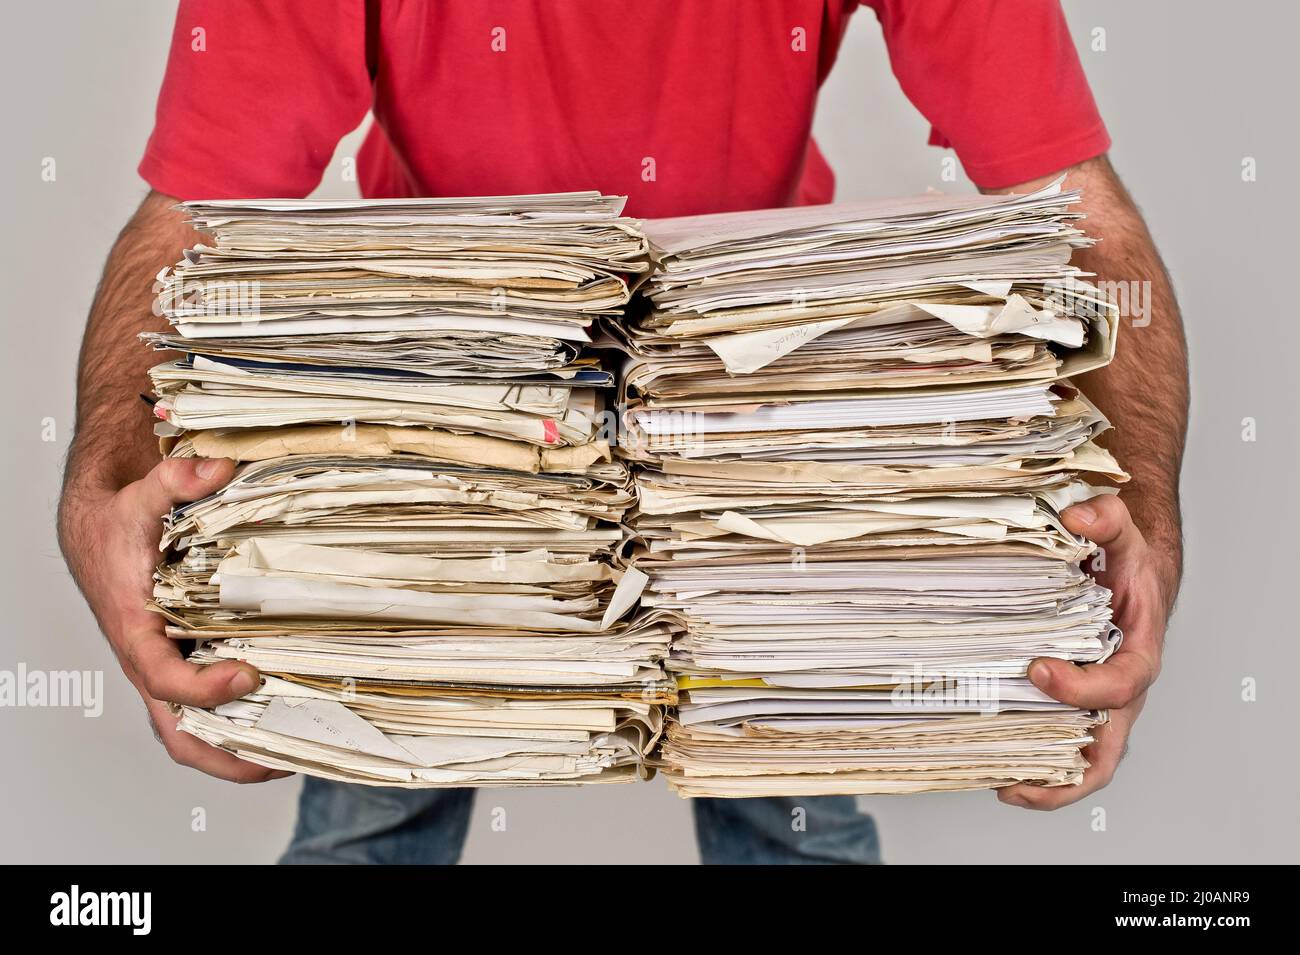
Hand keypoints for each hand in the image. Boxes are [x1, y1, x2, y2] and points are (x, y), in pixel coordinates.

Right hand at [59, 456, 289, 782]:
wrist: (98, 525)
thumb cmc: (116, 521)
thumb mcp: (140, 494)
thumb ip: (176, 480)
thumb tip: (217, 467)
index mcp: (136, 631)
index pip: (165, 680)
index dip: (205, 689)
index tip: (248, 676)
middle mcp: (152, 659)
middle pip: (180, 733)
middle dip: (228, 757)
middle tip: (284, 758)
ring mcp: (169, 665)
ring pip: (198, 728)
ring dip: (244, 746)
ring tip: (303, 747)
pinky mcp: (186, 660)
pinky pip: (212, 706)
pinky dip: (244, 719)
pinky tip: (291, 711)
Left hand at [998, 494, 1168, 809]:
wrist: (1126, 570)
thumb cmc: (1123, 561)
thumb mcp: (1121, 532)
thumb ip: (1106, 518)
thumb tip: (1077, 516)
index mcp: (1137, 652)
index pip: (1121, 684)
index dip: (1083, 688)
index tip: (1039, 670)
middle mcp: (1116, 688)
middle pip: (1105, 748)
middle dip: (1066, 772)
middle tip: (1014, 775)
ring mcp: (1091, 703)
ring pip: (1079, 758)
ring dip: (1043, 779)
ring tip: (996, 783)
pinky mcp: (1066, 704)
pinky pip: (1054, 742)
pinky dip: (1028, 758)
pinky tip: (988, 760)